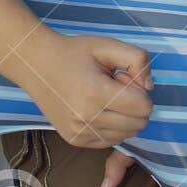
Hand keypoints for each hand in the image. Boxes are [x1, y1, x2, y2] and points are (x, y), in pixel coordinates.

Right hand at [20, 33, 153, 148]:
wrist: (36, 65)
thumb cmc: (75, 53)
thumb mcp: (108, 46)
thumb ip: (138, 60)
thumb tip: (150, 87)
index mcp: (96, 94)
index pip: (144, 107)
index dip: (141, 90)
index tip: (123, 78)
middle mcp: (87, 119)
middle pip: (139, 124)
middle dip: (135, 104)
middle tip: (114, 86)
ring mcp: (79, 133)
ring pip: (127, 135)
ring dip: (124, 117)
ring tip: (104, 97)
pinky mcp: (75, 141)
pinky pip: (111, 141)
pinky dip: (113, 127)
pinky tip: (98, 109)